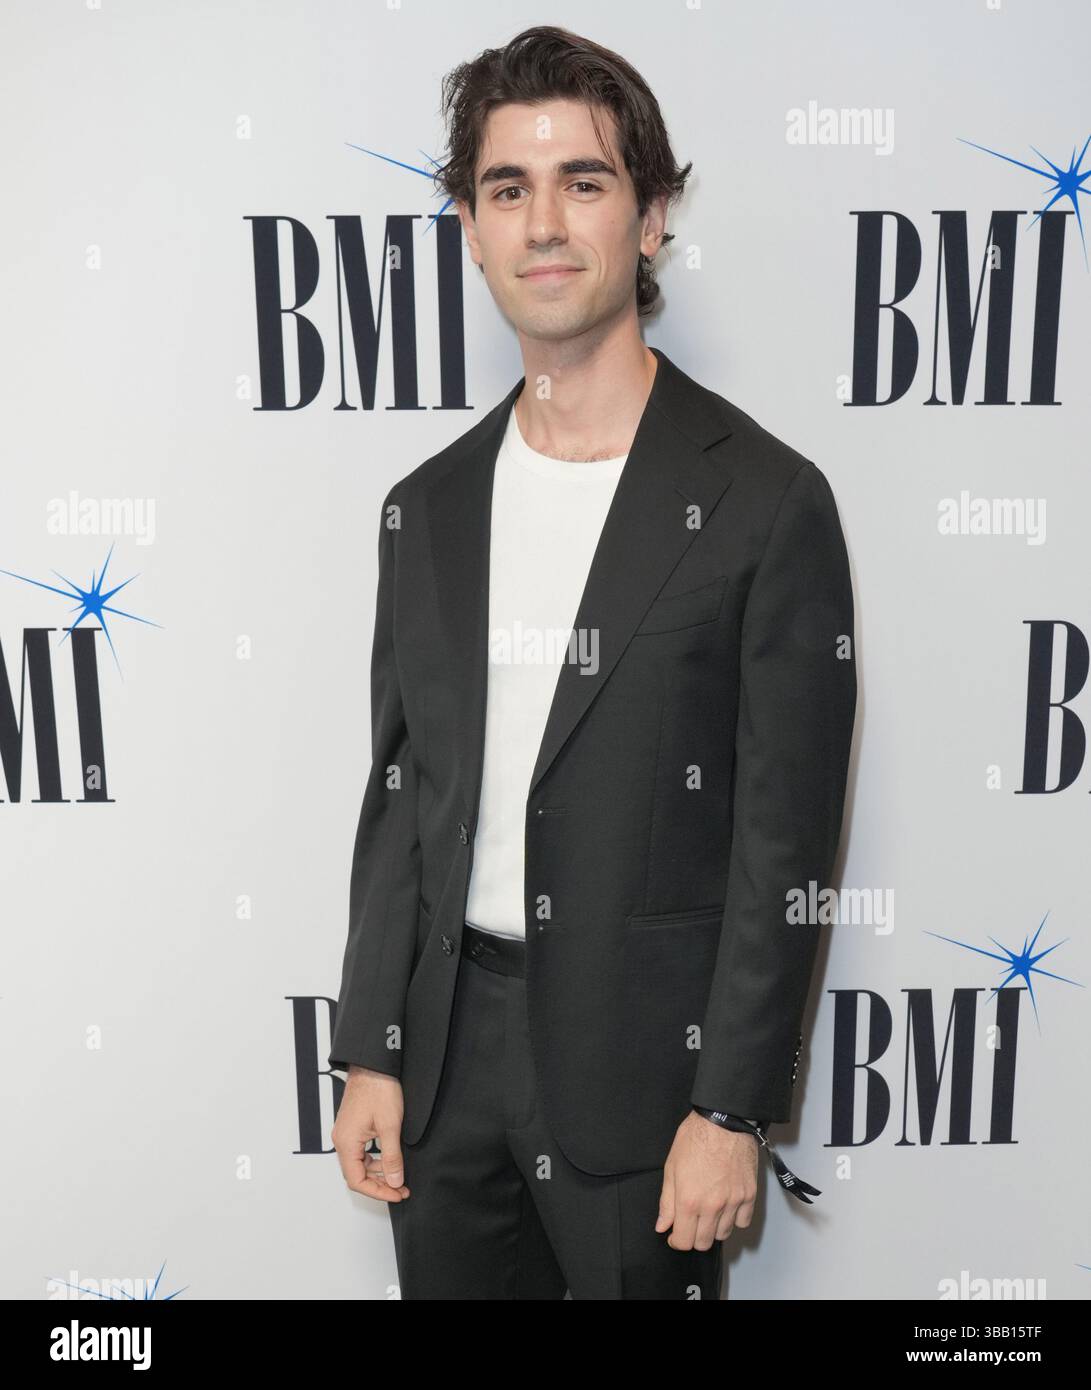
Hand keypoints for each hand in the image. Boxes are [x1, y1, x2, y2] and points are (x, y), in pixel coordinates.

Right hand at [331, 1065, 410, 1201]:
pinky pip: (361, 1151)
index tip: (397, 1193)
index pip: (357, 1181)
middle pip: (356, 1174)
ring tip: (399, 1174)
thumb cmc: (379, 1089)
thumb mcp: (391, 1126)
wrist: (374, 1065)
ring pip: (359, 1163)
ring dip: (378, 1172)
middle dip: (380, 1184)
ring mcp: (346, 1133)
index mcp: (346, 1142)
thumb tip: (394, 1181)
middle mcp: (342, 1140)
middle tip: (401, 1188)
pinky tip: (390, 1157)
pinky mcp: (353, 1126)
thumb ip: (392, 1157)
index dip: (378, 1192)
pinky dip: (375, 1159)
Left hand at [656, 1110, 757, 1248]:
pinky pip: (743, 1221)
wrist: (723, 1120)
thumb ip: (667, 1201)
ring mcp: (733, 1202)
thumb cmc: (695, 1138)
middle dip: (694, 1237)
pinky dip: (734, 1219)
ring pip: (723, 1234)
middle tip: (690, 1223)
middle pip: (704, 1243)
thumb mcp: (671, 1167)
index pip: (684, 1241)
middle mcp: (712, 1207)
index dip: (676, 1241)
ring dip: (714, 1228)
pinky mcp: (749, 1195)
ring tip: (708, 1211)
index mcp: (689, 1201)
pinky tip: (727, 1207)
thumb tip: (662, 1225)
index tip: (675, 1234)